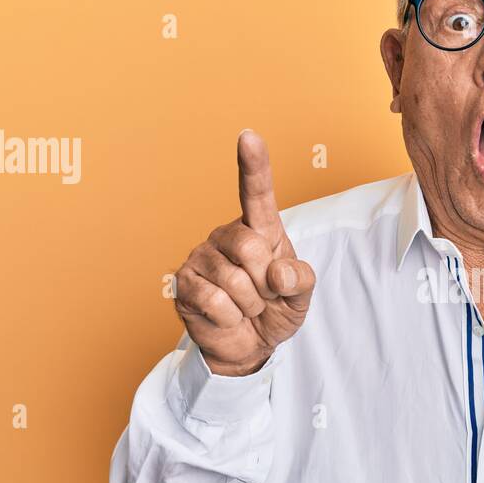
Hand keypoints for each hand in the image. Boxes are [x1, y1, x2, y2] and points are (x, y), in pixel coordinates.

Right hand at [174, 130, 315, 375]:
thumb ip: (300, 279)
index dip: (253, 164)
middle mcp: (226, 236)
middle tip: (264, 296)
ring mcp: (201, 257)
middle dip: (265, 282)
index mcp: (259, 229)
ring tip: (246, 308)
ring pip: (233, 280)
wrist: (249, 346)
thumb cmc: (275, 310)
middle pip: (250, 247)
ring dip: (249, 305)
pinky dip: (229, 317)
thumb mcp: (300, 295)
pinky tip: (226, 316)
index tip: (249, 136)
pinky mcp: (182, 283)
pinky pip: (214, 300)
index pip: (256, 192)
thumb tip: (276, 273)